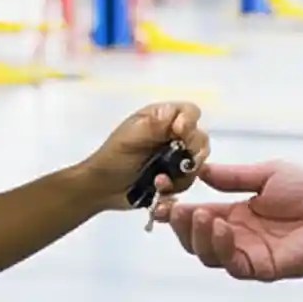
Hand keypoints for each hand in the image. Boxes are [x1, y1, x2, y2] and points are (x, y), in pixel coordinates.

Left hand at [75, 102, 209, 212]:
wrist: (103, 188)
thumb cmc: (112, 157)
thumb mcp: (130, 137)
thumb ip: (154, 126)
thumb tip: (175, 115)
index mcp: (161, 118)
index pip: (189, 112)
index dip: (189, 121)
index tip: (179, 133)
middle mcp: (173, 135)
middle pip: (199, 138)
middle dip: (191, 153)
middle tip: (178, 164)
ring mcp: (176, 157)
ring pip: (197, 162)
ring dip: (181, 174)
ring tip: (159, 181)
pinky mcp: (176, 178)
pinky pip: (188, 181)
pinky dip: (177, 187)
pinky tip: (159, 189)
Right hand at [152, 160, 302, 281]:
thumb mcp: (267, 174)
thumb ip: (233, 177)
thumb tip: (202, 171)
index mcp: (237, 213)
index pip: (198, 214)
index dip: (176, 209)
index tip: (161, 197)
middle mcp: (239, 235)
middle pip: (195, 240)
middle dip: (180, 226)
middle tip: (172, 209)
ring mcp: (250, 253)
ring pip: (208, 255)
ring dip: (198, 236)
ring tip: (201, 216)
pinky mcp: (263, 267)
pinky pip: (233, 264)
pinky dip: (222, 247)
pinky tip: (222, 227)